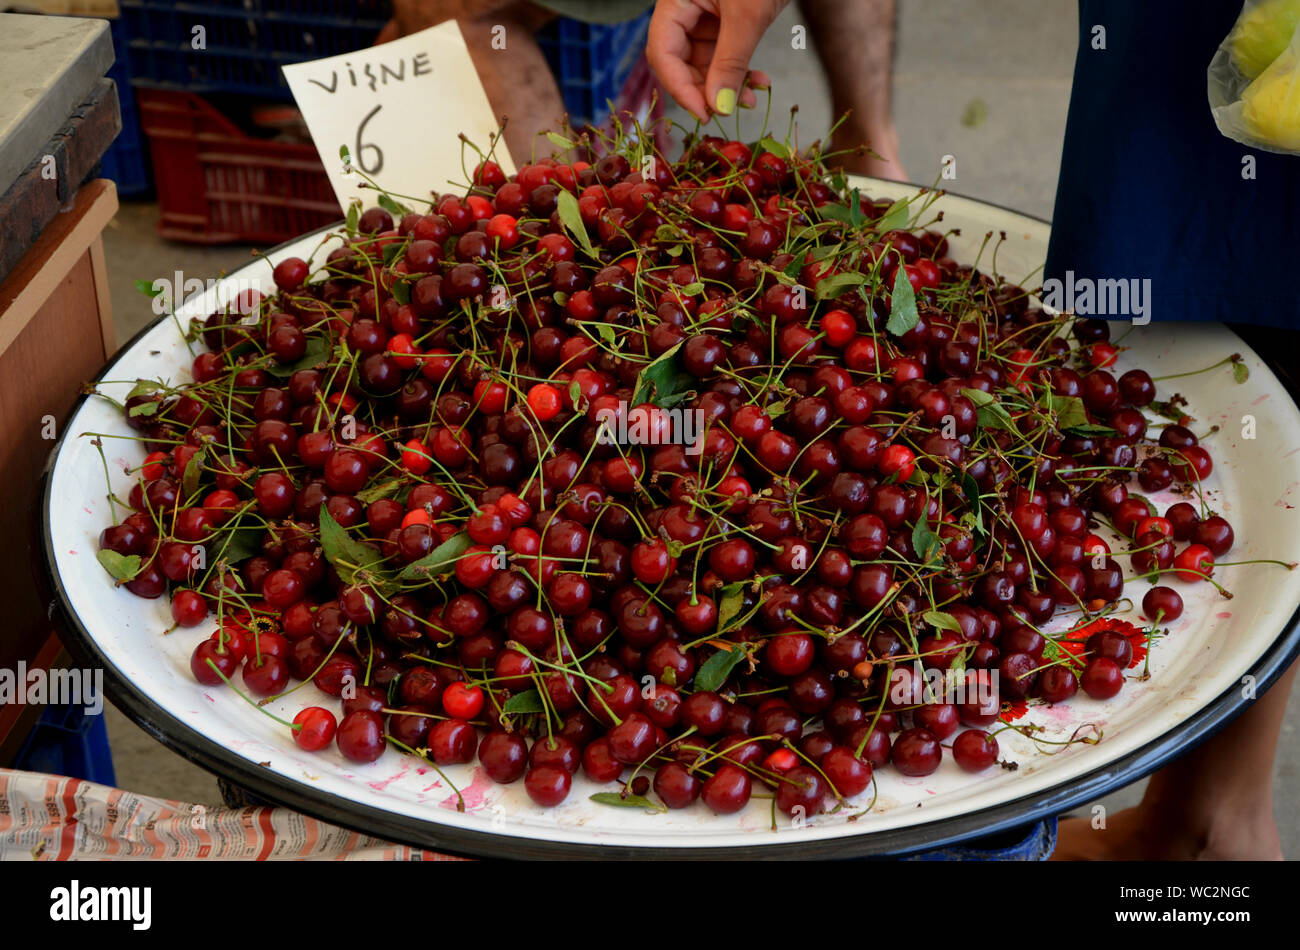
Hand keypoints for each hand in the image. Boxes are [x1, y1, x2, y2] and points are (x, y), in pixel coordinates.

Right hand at [647, 0, 789, 120]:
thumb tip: (719, 106)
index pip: (662, 51)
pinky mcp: (728, 18)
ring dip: (728, 85)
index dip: (680, 87)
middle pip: (681, 60)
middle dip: (706, 89)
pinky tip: (759, 82)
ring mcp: (707, 13)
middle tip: (728, 112)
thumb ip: (731, 62)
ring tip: (751, 99)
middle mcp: (686, 7)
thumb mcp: (747, 16)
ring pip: (706, 61)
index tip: (704, 113)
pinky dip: (741, 70)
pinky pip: (726, 52)